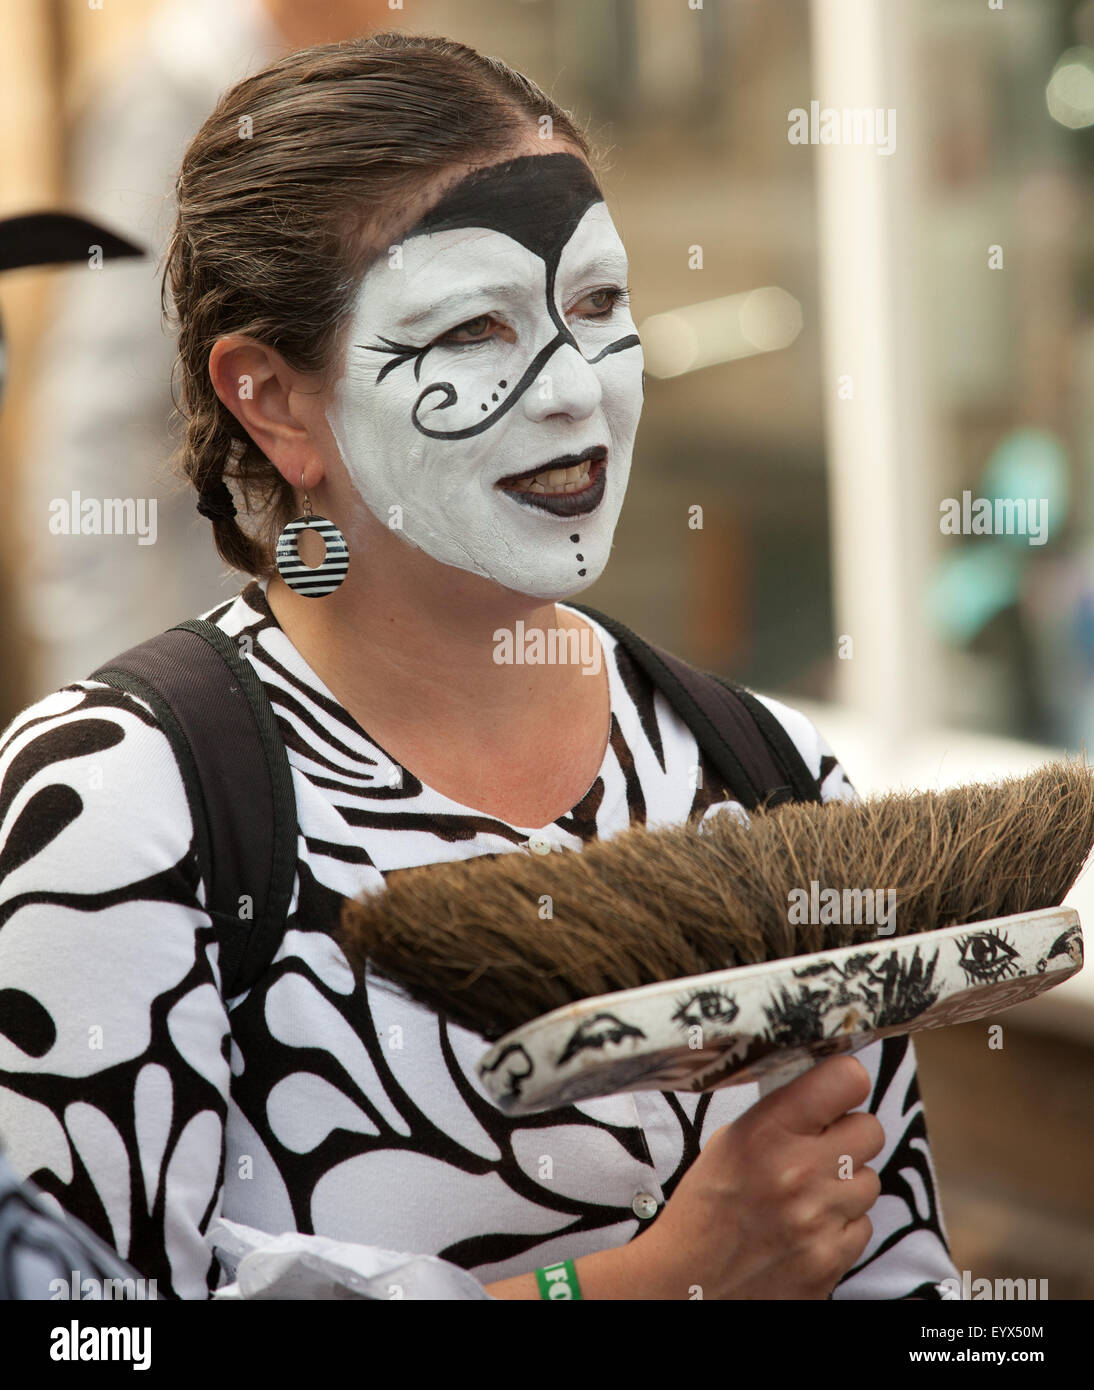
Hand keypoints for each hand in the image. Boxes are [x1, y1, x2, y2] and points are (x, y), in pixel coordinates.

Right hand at [621, 1055, 883, 1298]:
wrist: (686, 1282)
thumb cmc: (704, 1206)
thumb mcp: (729, 1141)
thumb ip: (781, 1115)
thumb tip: (828, 1092)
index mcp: (767, 1131)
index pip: (846, 1080)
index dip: (846, 1083)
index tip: (838, 1091)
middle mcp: (798, 1171)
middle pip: (870, 1130)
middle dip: (849, 1136)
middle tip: (822, 1148)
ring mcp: (818, 1221)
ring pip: (869, 1180)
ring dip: (846, 1184)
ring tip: (808, 1194)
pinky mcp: (830, 1261)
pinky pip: (862, 1227)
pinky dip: (841, 1226)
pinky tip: (808, 1227)